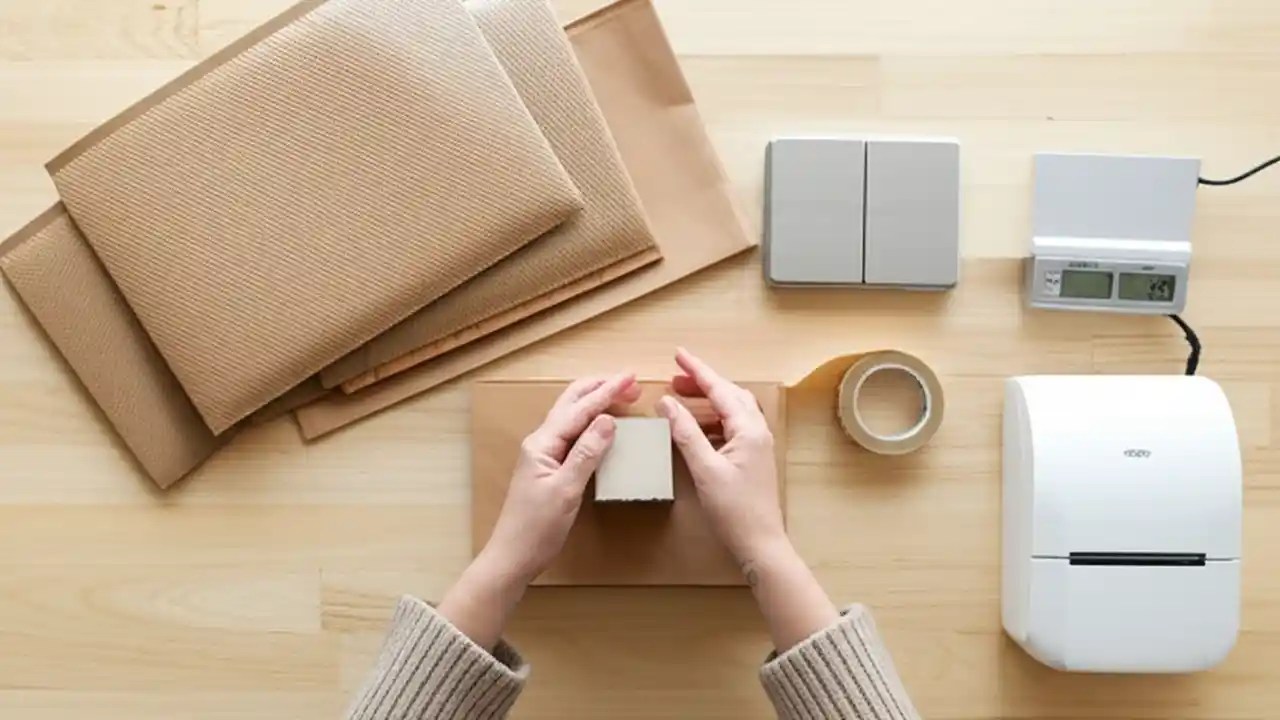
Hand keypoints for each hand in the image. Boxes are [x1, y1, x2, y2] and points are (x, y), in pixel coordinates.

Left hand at [483, 372, 640, 581]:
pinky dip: (591, 423)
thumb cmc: (536, 529)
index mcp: (542, 444)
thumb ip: (587, 453)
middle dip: (601, 388)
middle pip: (572, 403)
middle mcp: (541, 442)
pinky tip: (604, 426)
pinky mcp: (549, 468)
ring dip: (596, 402)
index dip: (607, 391)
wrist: (512, 557)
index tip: (632, 377)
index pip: (580, 409)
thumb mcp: (566, 490)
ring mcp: (543, 454)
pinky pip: (572, 435)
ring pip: (572, 417)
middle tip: (631, 383)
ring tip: (622, 395)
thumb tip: (607, 420)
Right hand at [657, 349, 837, 650]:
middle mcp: (757, 431)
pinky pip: (732, 428)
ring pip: (732, 411)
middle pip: (729, 395)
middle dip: (703, 383)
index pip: (720, 389)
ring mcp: (757, 445)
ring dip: (708, 401)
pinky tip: (694, 427)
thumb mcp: (704, 469)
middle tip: (675, 378)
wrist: (760, 544)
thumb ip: (685, 433)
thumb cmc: (734, 510)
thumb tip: (667, 404)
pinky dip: (712, 420)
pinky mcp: (753, 458)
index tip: (678, 354)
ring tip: (681, 397)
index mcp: (748, 429)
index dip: (697, 370)